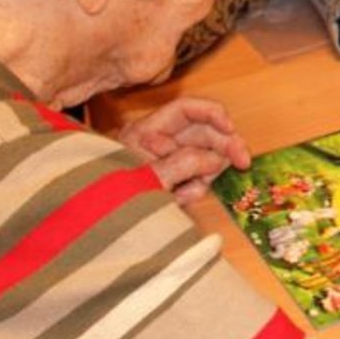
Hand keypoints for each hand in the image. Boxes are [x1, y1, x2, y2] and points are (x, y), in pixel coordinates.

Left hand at [119, 96, 251, 203]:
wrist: (95, 229)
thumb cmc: (111, 200)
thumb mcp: (149, 178)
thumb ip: (183, 164)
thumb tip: (215, 159)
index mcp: (147, 132)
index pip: (187, 109)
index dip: (213, 114)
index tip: (231, 129)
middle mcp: (158, 142)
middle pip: (203, 132)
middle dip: (224, 146)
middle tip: (244, 162)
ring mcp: (166, 162)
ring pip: (203, 157)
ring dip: (206, 174)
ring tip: (190, 191)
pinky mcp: (171, 181)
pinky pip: (194, 179)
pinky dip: (194, 189)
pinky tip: (180, 199)